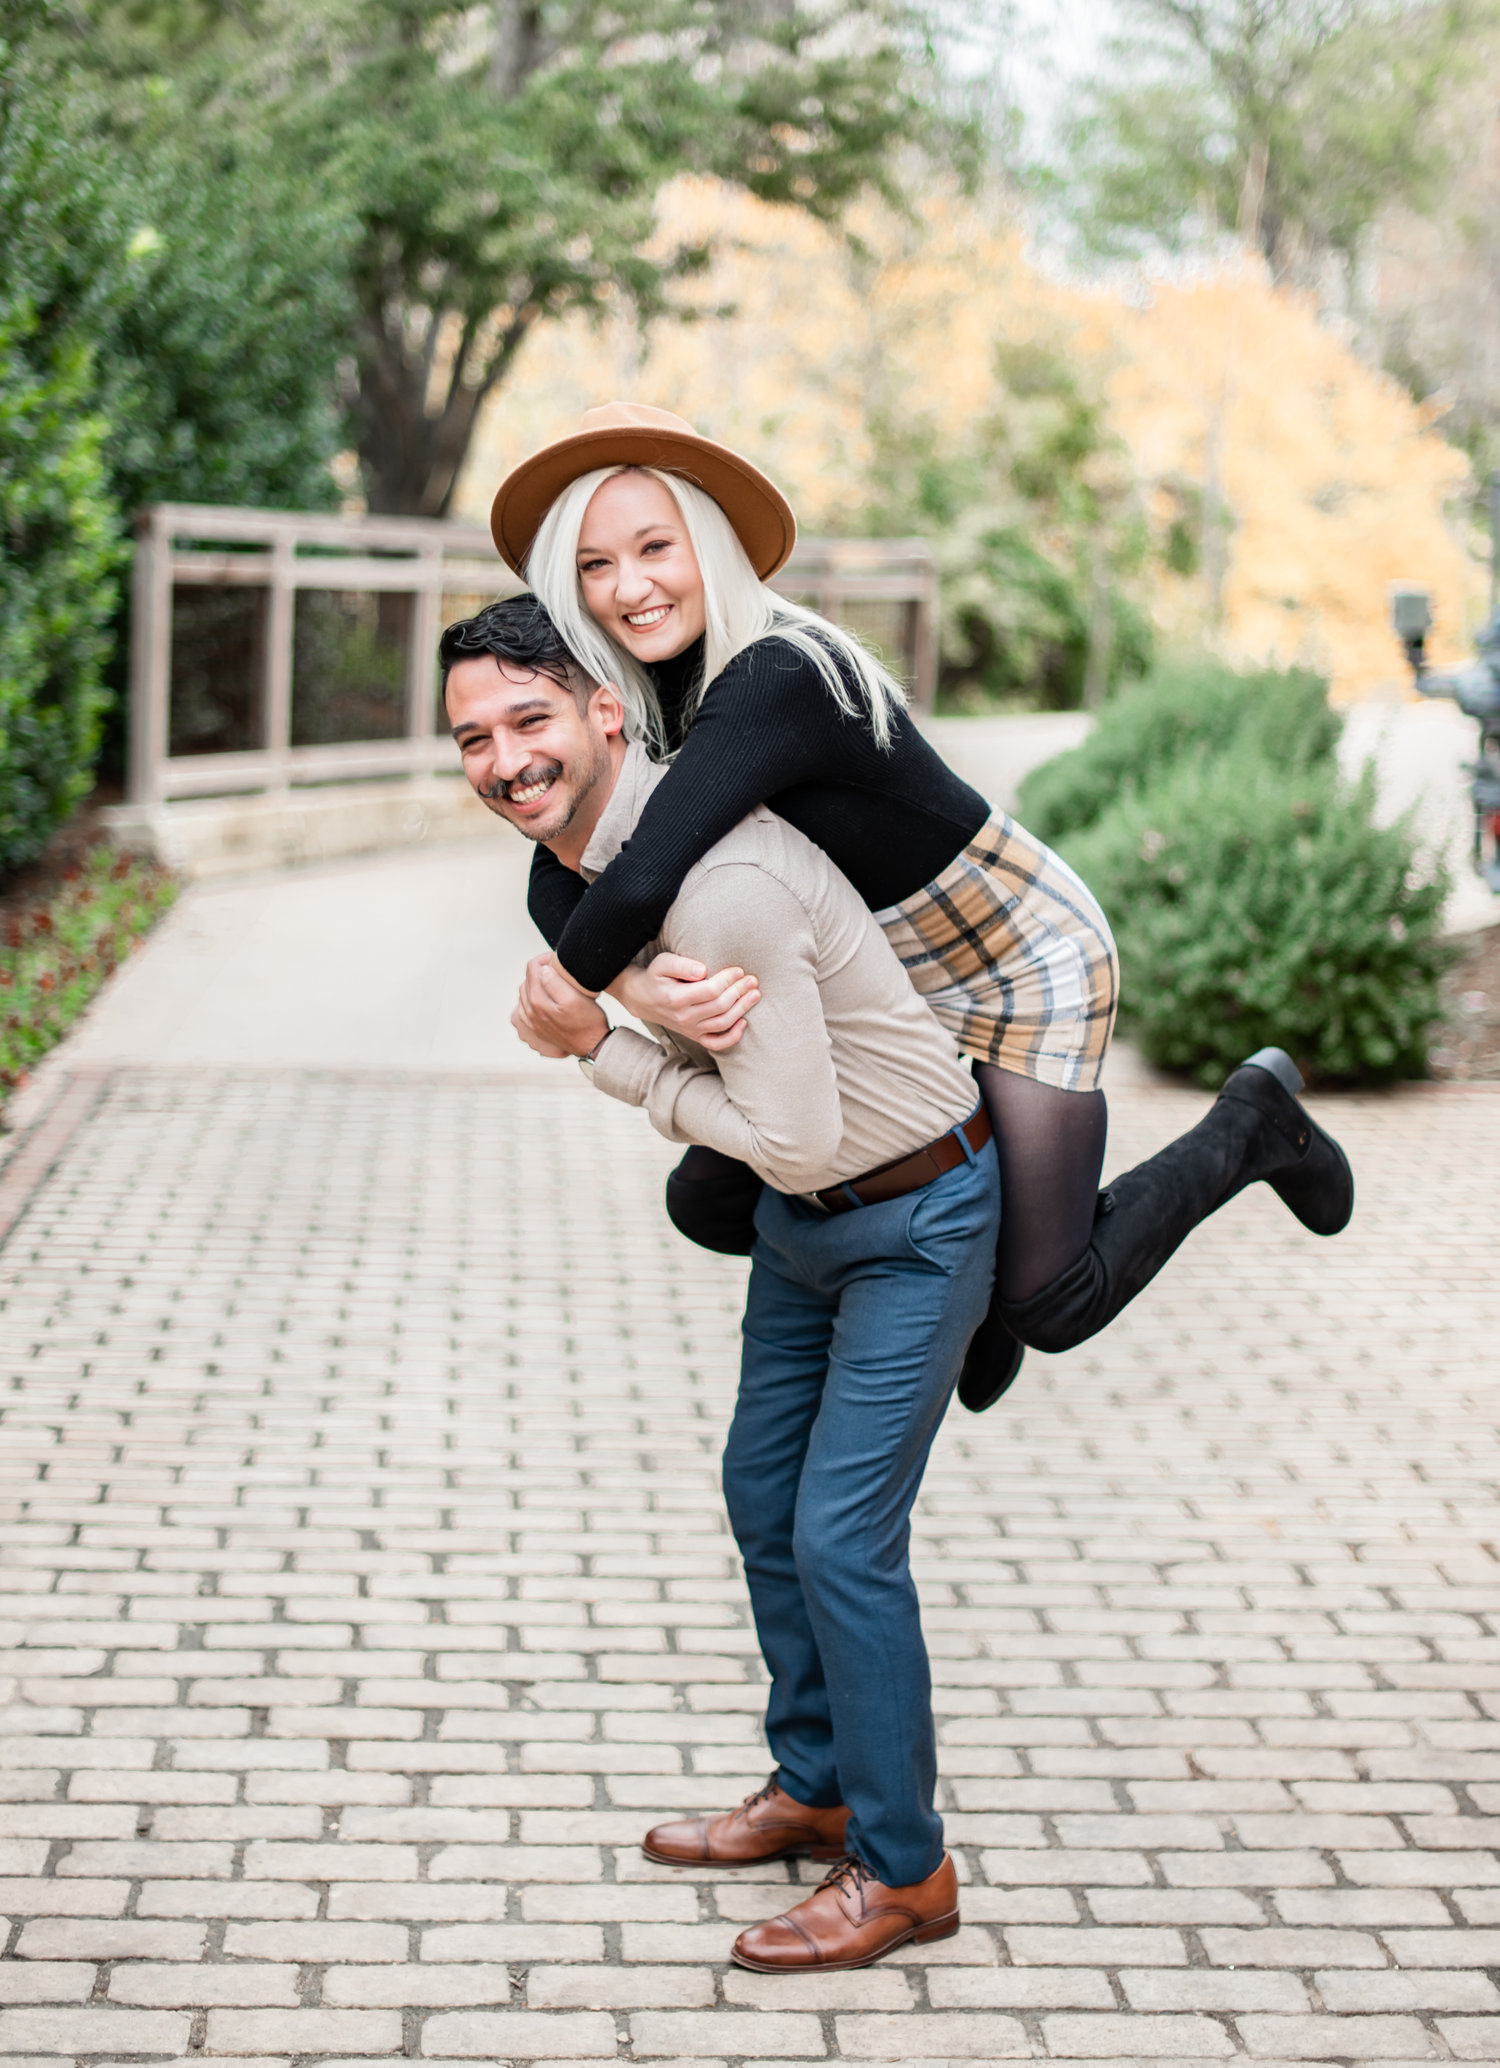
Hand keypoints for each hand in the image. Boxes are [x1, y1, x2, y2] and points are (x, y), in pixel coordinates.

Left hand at [515, 953, 609, 1057]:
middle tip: (557, 967)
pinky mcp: (535, 1027)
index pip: (532, 968)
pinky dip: (532, 997)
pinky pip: (525, 1007)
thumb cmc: (587, 1023)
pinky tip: (545, 997)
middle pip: (527, 979)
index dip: (545, 958)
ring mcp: (530, 1021)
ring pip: (525, 992)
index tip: (558, 958)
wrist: (592, 1046)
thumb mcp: (575, 999)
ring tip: (553, 980)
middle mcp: (530, 1011)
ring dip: (536, 983)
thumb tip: (543, 970)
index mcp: (537, 1001)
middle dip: (540, 970)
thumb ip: (555, 982)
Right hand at [610, 953, 760, 1052]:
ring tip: (755, 995)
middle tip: (752, 980)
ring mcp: (690, 1029)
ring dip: (742, 1009)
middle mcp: (684, 1017)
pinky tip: (744, 1022)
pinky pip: (717, 1043)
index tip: (739, 970)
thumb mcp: (663, 963)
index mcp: (676, 998)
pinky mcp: (695, 1036)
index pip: (710, 990)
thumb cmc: (656, 977)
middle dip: (740, 991)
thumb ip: (682, 964)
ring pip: (723, 1023)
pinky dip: (733, 1037)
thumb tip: (703, 970)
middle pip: (720, 1006)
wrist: (642, 999)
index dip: (728, 980)